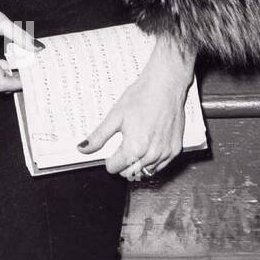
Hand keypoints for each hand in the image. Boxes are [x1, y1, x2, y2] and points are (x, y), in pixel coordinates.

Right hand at [0, 0, 41, 92]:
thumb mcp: (1, 21)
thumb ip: (21, 37)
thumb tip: (39, 48)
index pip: (2, 84)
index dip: (18, 85)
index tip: (32, 77)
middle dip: (16, 78)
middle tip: (33, 68)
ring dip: (9, 72)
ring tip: (24, 60)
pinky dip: (1, 66)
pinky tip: (10, 55)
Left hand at [78, 36, 195, 180]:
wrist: (165, 86)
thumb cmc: (140, 98)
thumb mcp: (114, 116)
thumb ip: (98, 137)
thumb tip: (83, 149)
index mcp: (134, 148)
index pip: (115, 168)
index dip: (109, 161)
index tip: (108, 155)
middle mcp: (152, 155)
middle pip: (130, 172)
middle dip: (122, 165)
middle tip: (120, 149)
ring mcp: (166, 153)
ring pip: (146, 172)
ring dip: (137, 165)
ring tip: (134, 147)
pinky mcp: (176, 149)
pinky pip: (161, 166)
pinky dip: (152, 162)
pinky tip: (147, 149)